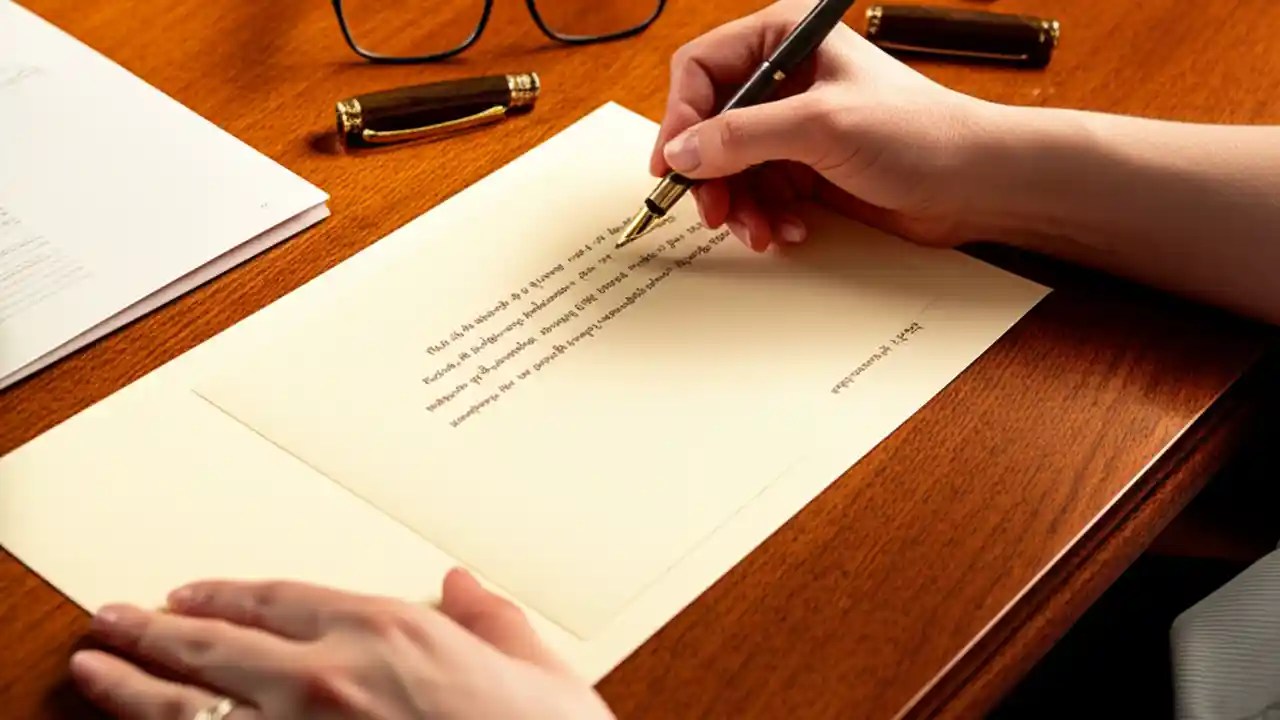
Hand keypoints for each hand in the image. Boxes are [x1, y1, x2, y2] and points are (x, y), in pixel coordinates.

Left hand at [68, 568, 614, 719]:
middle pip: (216, 644)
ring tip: (94, 669)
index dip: (224, 594)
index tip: (192, 593)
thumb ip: (492, 620)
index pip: (279, 599)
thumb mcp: (538, 670)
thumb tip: (468, 585)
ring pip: (189, 707)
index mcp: (389, 631)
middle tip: (114, 619)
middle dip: (154, 630)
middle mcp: (331, 679)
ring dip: (133, 685)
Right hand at [651, 0, 1000, 251]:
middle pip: (709, 125)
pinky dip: (766, 218)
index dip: (680, 118)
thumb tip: (682, 151)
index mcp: (785, 39)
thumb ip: (744, 135)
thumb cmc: (919, 133)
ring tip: (761, 231)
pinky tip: (791, 231)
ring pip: (730, 168)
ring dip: (739, 206)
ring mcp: (794, 126)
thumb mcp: (821, 126)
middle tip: (713, 212)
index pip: (701, 69)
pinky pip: (759, 194)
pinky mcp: (806, 168)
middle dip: (710, 175)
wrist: (975, 184)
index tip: (674, 165)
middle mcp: (784, 78)